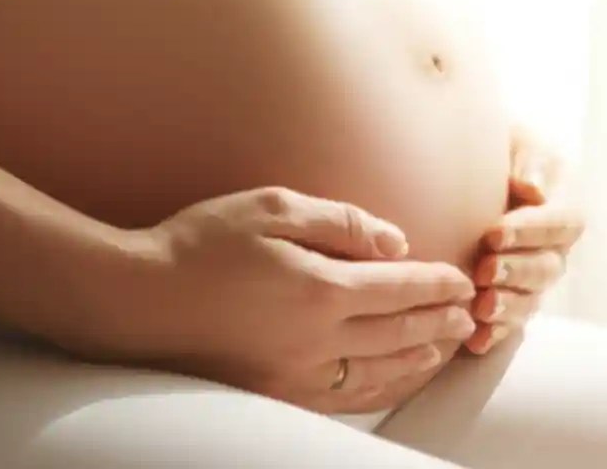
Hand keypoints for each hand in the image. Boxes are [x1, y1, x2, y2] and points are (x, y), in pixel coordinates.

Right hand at [75, 186, 476, 413]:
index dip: (438, 284)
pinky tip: (395, 377)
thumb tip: (395, 243)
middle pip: (400, 333)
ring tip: (446, 344)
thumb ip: (340, 223)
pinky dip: (383, 387)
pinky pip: (347, 398)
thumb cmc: (199, 244)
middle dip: (441, 320)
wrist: (137, 303)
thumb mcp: (271, 208)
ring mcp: (298, 375)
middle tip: (469, 311)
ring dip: (421, 357)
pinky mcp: (278, 395)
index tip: (462, 279)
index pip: (402, 289)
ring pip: (381, 372)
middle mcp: (317, 340)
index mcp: (320, 289)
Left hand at [465, 125, 584, 354]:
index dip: (530, 231)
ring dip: (508, 306)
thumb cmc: (497, 150)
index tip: (494, 232)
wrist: (468, 171)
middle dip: (517, 271)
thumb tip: (536, 189)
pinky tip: (474, 341)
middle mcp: (553, 251)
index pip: (560, 224)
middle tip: (485, 269)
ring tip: (481, 306)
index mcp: (562, 210)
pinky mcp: (510, 303)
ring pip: (530, 301)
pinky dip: (493, 335)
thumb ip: (529, 159)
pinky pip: (509, 326)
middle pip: (546, 268)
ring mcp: (532, 282)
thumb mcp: (516, 141)